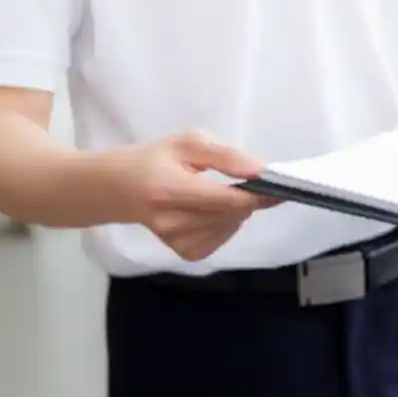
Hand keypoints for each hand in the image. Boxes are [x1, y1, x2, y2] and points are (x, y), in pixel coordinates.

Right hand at [97, 130, 277, 261]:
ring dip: (235, 210)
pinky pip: (222, 239)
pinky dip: (225, 224)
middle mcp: (172, 222)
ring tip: (214, 194)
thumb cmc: (156, 160)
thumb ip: (226, 156)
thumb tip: (260, 171)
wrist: (121, 189)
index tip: (276, 183)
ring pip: (231, 227)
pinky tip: (209, 211)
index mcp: (169, 190)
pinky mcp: (184, 253)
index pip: (226, 201)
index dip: (257, 193)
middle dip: (246, 198)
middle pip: (232, 215)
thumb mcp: (189, 144)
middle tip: (241, 181)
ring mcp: (176, 242)